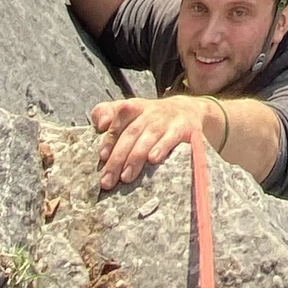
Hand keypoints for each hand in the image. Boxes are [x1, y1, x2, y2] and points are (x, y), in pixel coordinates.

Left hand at [91, 97, 213, 189]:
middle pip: (132, 132)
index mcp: (135, 107)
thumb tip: (99, 124)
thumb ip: (107, 112)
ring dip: (136, 157)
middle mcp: (151, 111)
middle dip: (118, 157)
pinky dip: (162, 147)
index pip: (120, 117)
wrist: (188, 110)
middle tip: (108, 181)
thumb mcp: (130, 111)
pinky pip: (171, 137)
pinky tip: (153, 159)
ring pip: (149, 136)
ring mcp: (167, 120)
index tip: (101, 156)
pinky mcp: (184, 128)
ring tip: (126, 178)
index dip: (111, 136)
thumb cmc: (151, 117)